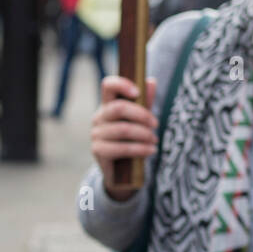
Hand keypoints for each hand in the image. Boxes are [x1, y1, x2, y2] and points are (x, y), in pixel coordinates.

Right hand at [91, 75, 157, 201]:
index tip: (137, 92)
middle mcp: (99, 117)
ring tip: (154, 140)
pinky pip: (121, 148)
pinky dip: (140, 149)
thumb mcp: (140, 119)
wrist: (123, 170)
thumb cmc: (132, 139)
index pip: (108, 85)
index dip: (121, 84)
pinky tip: (150, 150)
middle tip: (156, 124)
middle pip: (118, 108)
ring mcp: (96, 134)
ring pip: (123, 129)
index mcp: (108, 104)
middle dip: (142, 115)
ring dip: (144, 134)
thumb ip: (145, 101)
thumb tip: (151, 81)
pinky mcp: (98, 151)